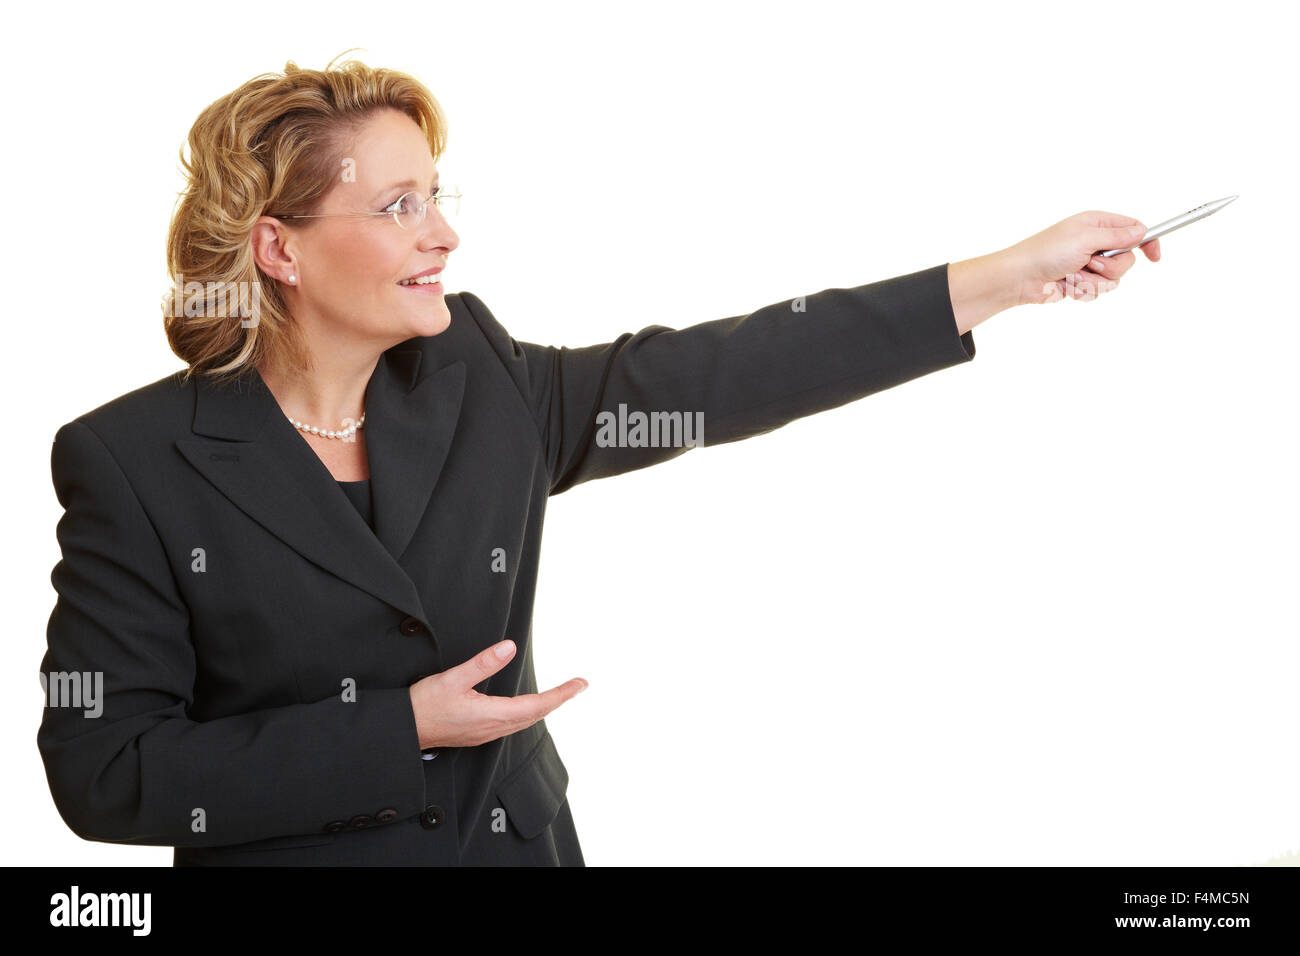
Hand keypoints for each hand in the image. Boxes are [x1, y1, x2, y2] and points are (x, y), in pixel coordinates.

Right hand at [408, 640, 587, 748]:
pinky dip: (527, 713)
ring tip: (559, 696)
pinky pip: (512, 725)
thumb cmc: (424, 706)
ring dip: (544, 707)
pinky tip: (526, 708)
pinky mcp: (477, 734)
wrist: (403, 730)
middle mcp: (493, 727)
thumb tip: (509, 648)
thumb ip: (483, 663)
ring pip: (525, 721)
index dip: (562, 694)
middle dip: (559, 699)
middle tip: (578, 687)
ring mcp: (485, 733)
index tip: (580, 684)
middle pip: (536, 714)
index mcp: (492, 714)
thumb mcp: (453, 678)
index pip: (538, 705)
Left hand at [1005, 211, 1161, 305]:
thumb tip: (1142, 231)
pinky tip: (1066, 285)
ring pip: (1113, 279)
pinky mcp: (1081, 282)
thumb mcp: (1085, 238)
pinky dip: (1083, 290)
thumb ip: (1116, 236)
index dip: (1147, 242)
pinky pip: (1097, 291)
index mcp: (1097, 223)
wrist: (1022, 278)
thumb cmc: (1048, 252)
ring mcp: (1089, 264)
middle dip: (1111, 266)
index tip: (1155, 258)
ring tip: (1072, 274)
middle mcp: (1095, 242)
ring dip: (1093, 280)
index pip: (1134, 229)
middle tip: (1091, 263)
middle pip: (1126, 259)